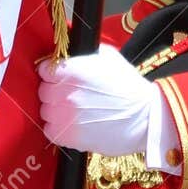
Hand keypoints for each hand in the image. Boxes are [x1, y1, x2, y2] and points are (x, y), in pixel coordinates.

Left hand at [38, 45, 170, 157]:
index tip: (61, 78)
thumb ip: (83, 54)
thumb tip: (68, 51)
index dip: (53, 73)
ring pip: (45, 112)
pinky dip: (57, 129)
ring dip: (56, 111)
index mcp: (72, 71)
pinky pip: (50, 131)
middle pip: (43, 91)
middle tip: (70, 96)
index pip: (44, 69)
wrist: (145, 117)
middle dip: (54, 92)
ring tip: (74, 112)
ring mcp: (64, 117)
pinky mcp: (68, 137)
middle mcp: (64, 93)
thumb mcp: (108, 57)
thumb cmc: (129, 86)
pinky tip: (72, 126)